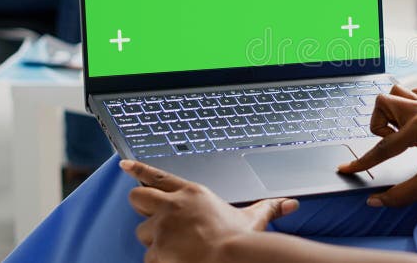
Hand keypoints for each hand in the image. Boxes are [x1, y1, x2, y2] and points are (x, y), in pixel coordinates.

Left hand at [121, 160, 298, 262]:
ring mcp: (162, 229)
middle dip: (141, 206)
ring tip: (176, 248)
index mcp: (192, 192)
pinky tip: (175, 262)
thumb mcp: (254, 219)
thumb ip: (269, 208)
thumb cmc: (240, 239)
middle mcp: (172, 207)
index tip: (124, 165)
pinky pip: (150, 258)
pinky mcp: (156, 251)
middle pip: (137, 198)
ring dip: (155, 241)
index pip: (157, 176)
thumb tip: (291, 204)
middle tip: (155, 217)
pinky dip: (160, 261)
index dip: (139, 170)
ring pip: (143, 233)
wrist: (230, 258)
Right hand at [338, 86, 416, 207]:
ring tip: (400, 135)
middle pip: (382, 103)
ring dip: (390, 112)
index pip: (383, 146)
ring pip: (396, 93)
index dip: (362, 162)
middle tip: (390, 146)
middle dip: (378, 126)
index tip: (346, 169)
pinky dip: (410, 102)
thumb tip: (374, 201)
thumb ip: (399, 195)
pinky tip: (413, 122)